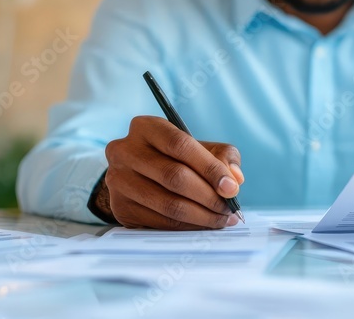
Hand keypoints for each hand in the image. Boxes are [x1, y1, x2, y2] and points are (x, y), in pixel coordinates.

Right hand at [102, 116, 244, 229]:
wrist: (135, 175)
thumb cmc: (174, 158)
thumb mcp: (199, 147)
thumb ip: (222, 156)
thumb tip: (234, 178)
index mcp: (146, 127)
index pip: (180, 145)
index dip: (209, 168)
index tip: (231, 188)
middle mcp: (125, 151)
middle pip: (174, 176)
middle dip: (209, 196)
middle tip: (229, 208)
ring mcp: (118, 181)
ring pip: (168, 204)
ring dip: (201, 216)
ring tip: (221, 219)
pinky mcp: (120, 207)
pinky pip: (160, 222)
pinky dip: (187, 227)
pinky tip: (203, 225)